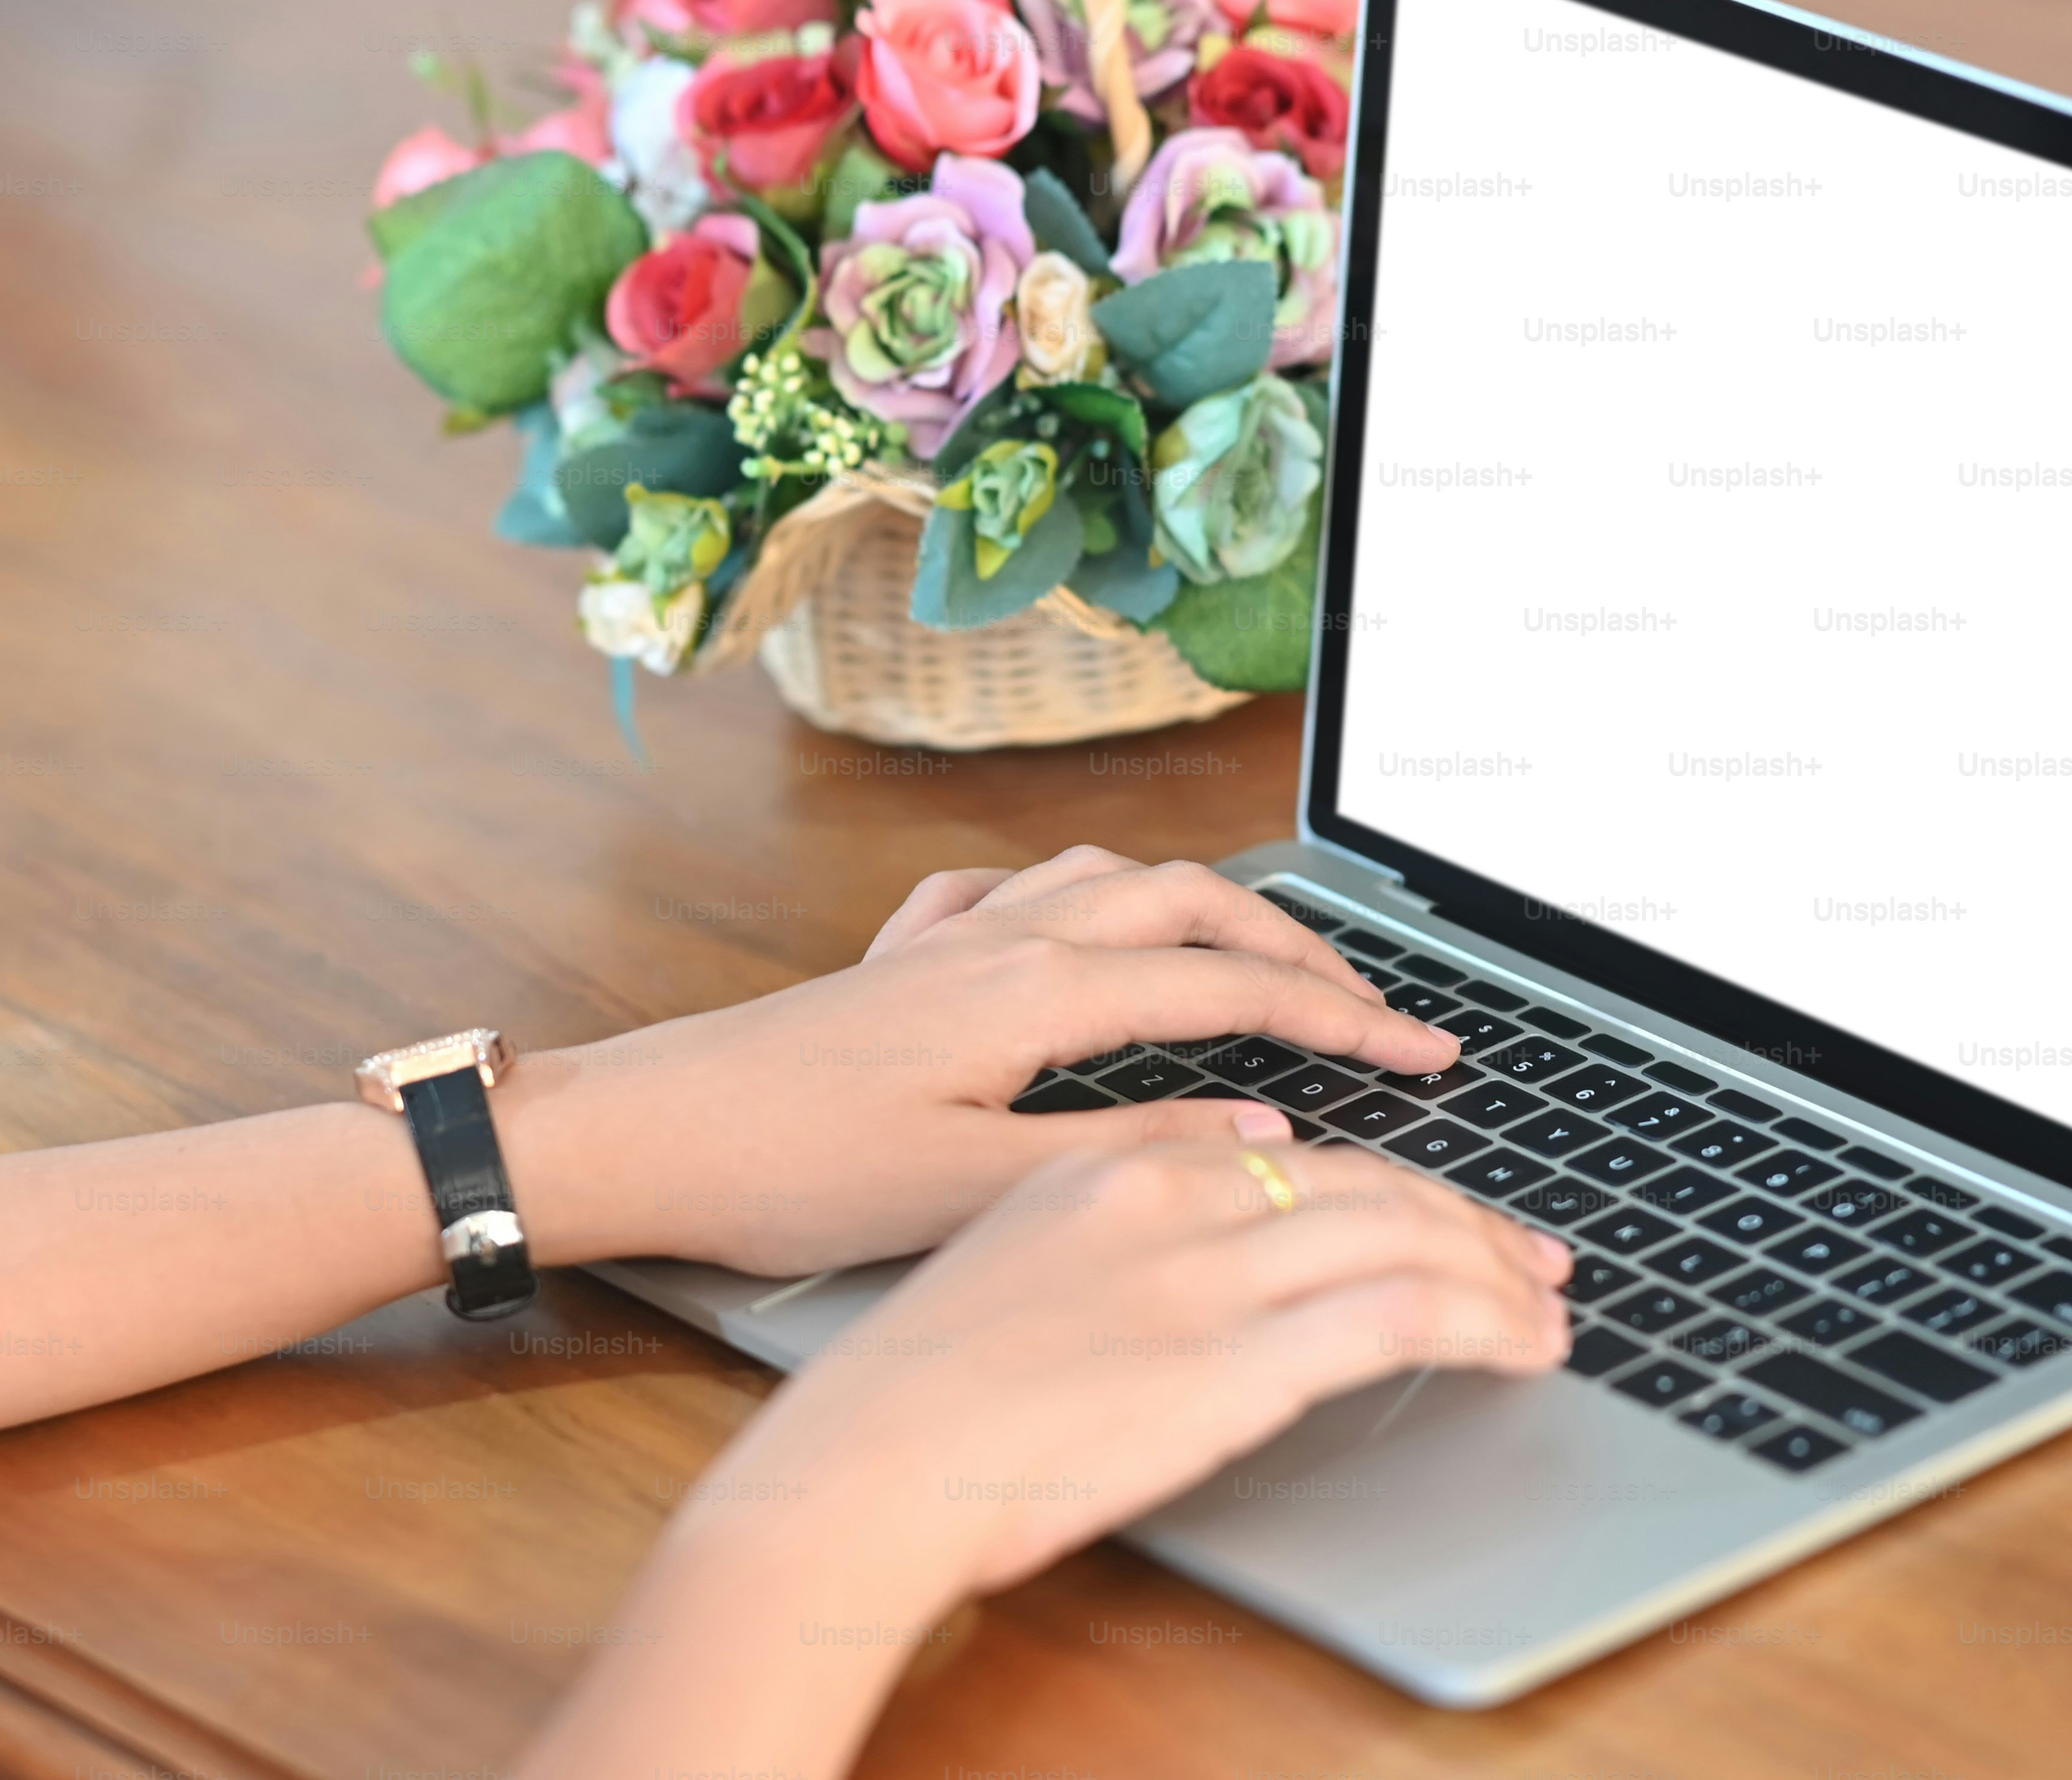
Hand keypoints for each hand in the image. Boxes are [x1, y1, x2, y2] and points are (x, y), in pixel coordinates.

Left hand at [499, 847, 1461, 1275]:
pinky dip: (1077, 900)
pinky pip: (1011, 896)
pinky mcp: (893, 965)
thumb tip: (1267, 1133)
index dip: (1347, 1019)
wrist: (640, 1136)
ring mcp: (944, 943)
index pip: (1234, 989)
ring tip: (1261, 955)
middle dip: (1298, 943)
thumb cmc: (786, 1172)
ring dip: (1201, 906)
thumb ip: (1127, 1156)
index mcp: (1036, 992)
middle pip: (1190, 902)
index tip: (1432, 1050)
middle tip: (1374, 1005)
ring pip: (1109, 881)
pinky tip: (1075, 929)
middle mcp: (1001, 941)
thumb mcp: (971, 1189)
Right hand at [683, 1122, 1570, 1611]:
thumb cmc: (908, 1394)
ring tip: (1546, 1305)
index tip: (1441, 1218)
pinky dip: (1482, 1321)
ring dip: (1495, 1268)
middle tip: (1535, 1254)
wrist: (860, 1466)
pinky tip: (1521, 1344)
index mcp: (1110, 1175)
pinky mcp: (1236, 1364)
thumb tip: (1228, 1179)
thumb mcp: (1000, 1262)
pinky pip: (1401, 1316)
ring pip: (1403, 1234)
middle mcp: (1169, 1204)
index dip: (1389, 1181)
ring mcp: (1206, 1280)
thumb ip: (1108, 1212)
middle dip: (1468, 1217)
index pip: (1294, 1154)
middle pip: (1365, 1181)